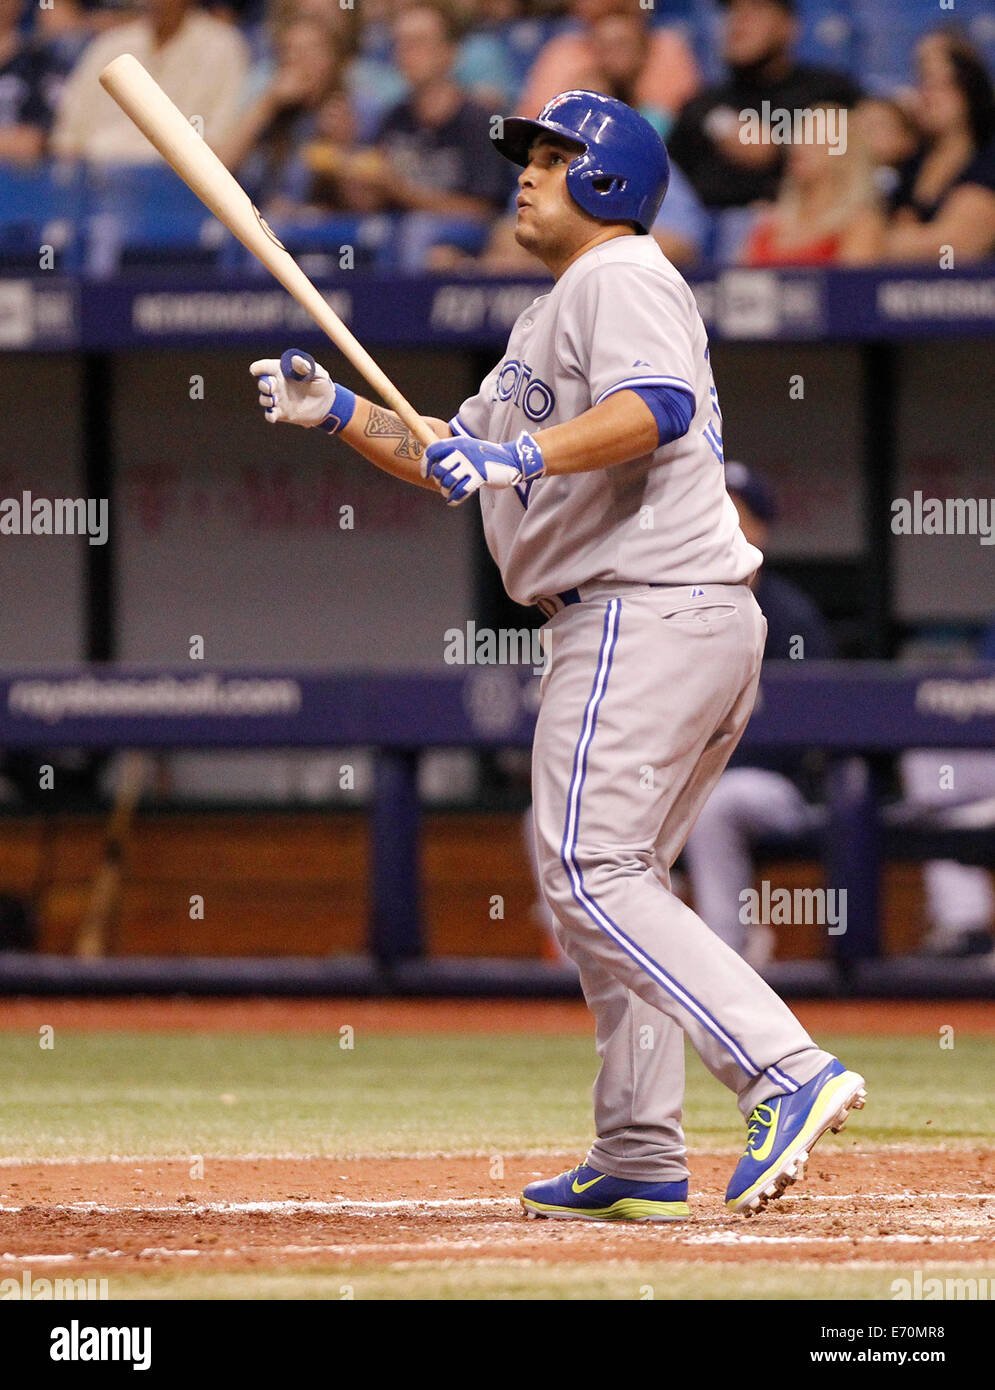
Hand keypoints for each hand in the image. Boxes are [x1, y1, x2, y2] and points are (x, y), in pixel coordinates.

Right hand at [250, 350, 354, 433]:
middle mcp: (277, 385)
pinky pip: (270, 415)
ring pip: (263, 399)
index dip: (258, 368)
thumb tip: (294, 360)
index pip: (265, 367)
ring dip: (265, 399)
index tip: (257, 370)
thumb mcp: (317, 372)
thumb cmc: (321, 383)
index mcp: (282, 371)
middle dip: (263, 384)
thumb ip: (306, 366)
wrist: (328, 404)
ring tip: (274, 400)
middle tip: (272, 387)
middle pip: (262, 383)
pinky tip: (273, 415)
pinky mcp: (282, 413)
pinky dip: (269, 415)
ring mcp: (278, 399)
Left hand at [423, 431, 544, 505]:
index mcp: (457, 442)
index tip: (426, 474)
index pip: (433, 451)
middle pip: (440, 470)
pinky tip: (452, 501)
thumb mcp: (468, 447)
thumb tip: (433, 468)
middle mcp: (462, 451)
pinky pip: (460, 492)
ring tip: (449, 493)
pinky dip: (454, 499)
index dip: (426, 465)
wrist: (511, 459)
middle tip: (444, 484)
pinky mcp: (479, 477)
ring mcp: (471, 464)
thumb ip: (452, 454)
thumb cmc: (485, 457)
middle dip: (439, 480)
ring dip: (446, 491)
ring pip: (448, 482)